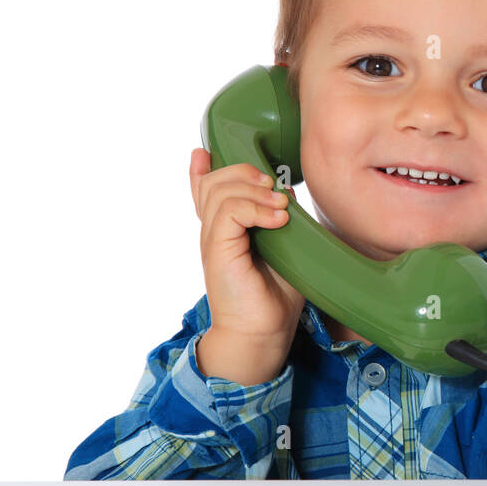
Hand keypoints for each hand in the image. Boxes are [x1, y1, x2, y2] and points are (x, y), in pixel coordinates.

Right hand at [189, 148, 306, 343]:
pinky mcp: (218, 251)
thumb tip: (285, 192)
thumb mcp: (283, 249)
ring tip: (281, 205)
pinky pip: (229, 212)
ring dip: (255, 190)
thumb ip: (279, 220)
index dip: (201, 170)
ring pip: (221, 192)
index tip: (204, 152)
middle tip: (273, 185)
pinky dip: (256, 209)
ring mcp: (212, 241)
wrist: (262, 333)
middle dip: (244, 172)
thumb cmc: (275, 296)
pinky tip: (278, 218)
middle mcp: (212, 233)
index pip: (202, 192)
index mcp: (224, 232)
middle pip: (214, 183)